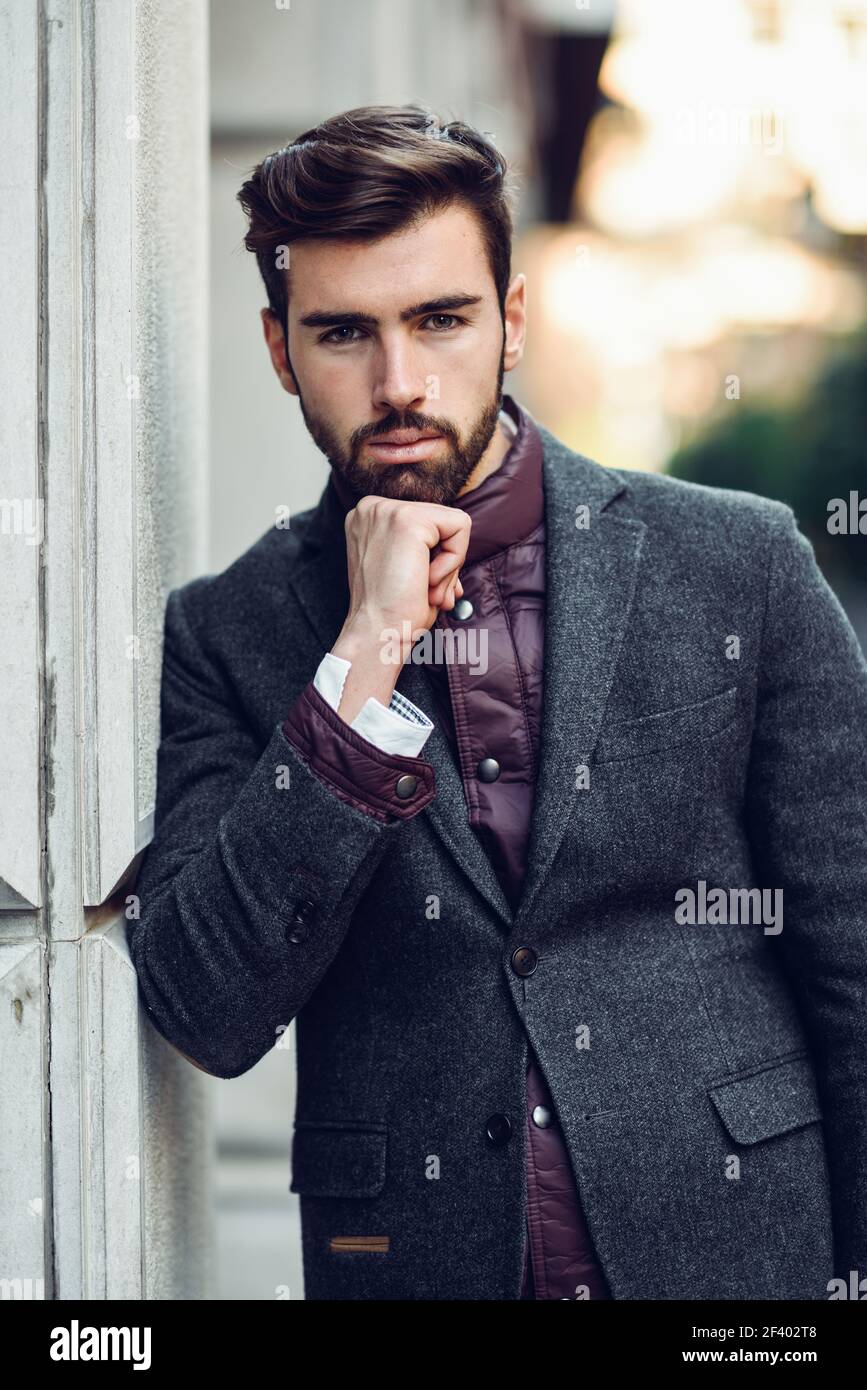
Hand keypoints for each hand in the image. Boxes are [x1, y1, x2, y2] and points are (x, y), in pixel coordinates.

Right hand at [330, 497, 470, 722]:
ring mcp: (387, 510)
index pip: (427, 522)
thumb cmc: (392, 610)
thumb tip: (454, 550)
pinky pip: (459, 528)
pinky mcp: (407, 520)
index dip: (435, 556)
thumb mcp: (406, 568)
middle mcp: (372, 506)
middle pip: (441, 520)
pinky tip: (427, 581)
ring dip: (449, 565)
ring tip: (425, 588)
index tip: (421, 584)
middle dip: (445, 561)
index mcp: (368, 516)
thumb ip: (425, 549)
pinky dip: (454, 561)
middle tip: (426, 591)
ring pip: (453, 523)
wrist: (378, 633)